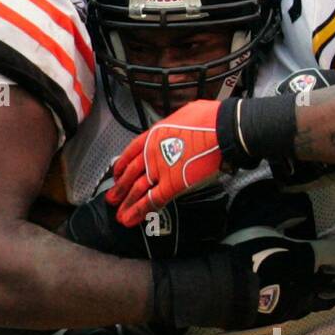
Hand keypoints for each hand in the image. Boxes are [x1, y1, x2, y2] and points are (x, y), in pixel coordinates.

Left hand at [109, 101, 225, 226]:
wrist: (222, 129)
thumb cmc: (209, 120)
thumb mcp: (183, 115)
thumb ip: (174, 128)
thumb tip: (178, 130)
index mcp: (154, 135)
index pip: (130, 153)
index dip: (121, 165)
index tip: (117, 174)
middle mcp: (152, 153)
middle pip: (131, 174)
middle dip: (120, 188)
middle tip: (112, 198)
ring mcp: (160, 170)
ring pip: (137, 190)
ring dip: (127, 204)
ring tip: (120, 214)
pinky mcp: (172, 184)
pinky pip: (152, 200)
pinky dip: (140, 211)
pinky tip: (132, 219)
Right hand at [221, 226, 334, 326]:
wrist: (227, 288)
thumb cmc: (246, 252)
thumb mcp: (262, 226)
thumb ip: (282, 218)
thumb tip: (299, 214)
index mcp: (307, 256)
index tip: (332, 246)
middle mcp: (309, 281)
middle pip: (333, 282)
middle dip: (334, 276)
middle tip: (333, 274)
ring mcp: (297, 302)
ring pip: (322, 302)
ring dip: (327, 296)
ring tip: (329, 295)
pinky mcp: (284, 317)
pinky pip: (302, 312)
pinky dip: (305, 306)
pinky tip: (302, 303)